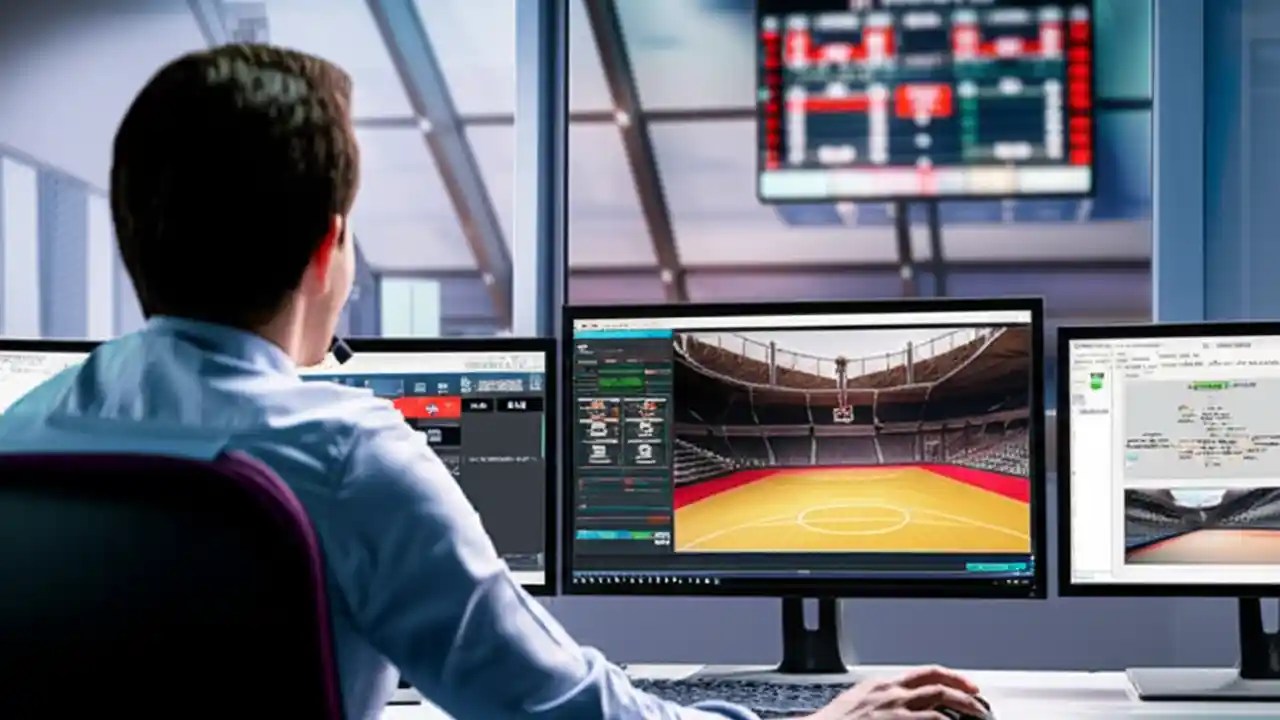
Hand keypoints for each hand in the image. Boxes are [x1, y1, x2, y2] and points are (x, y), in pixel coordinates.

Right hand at [803, 666, 985, 718]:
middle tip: (979, 702)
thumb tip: (895, 705)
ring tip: (977, 715)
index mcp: (881, 685)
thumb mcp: (856, 704)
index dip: (950, 678)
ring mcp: (894, 711)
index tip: (966, 685)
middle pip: (936, 684)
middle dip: (963, 691)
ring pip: (938, 702)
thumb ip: (878, 700)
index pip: (924, 674)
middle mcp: (890, 694)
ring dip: (963, 708)